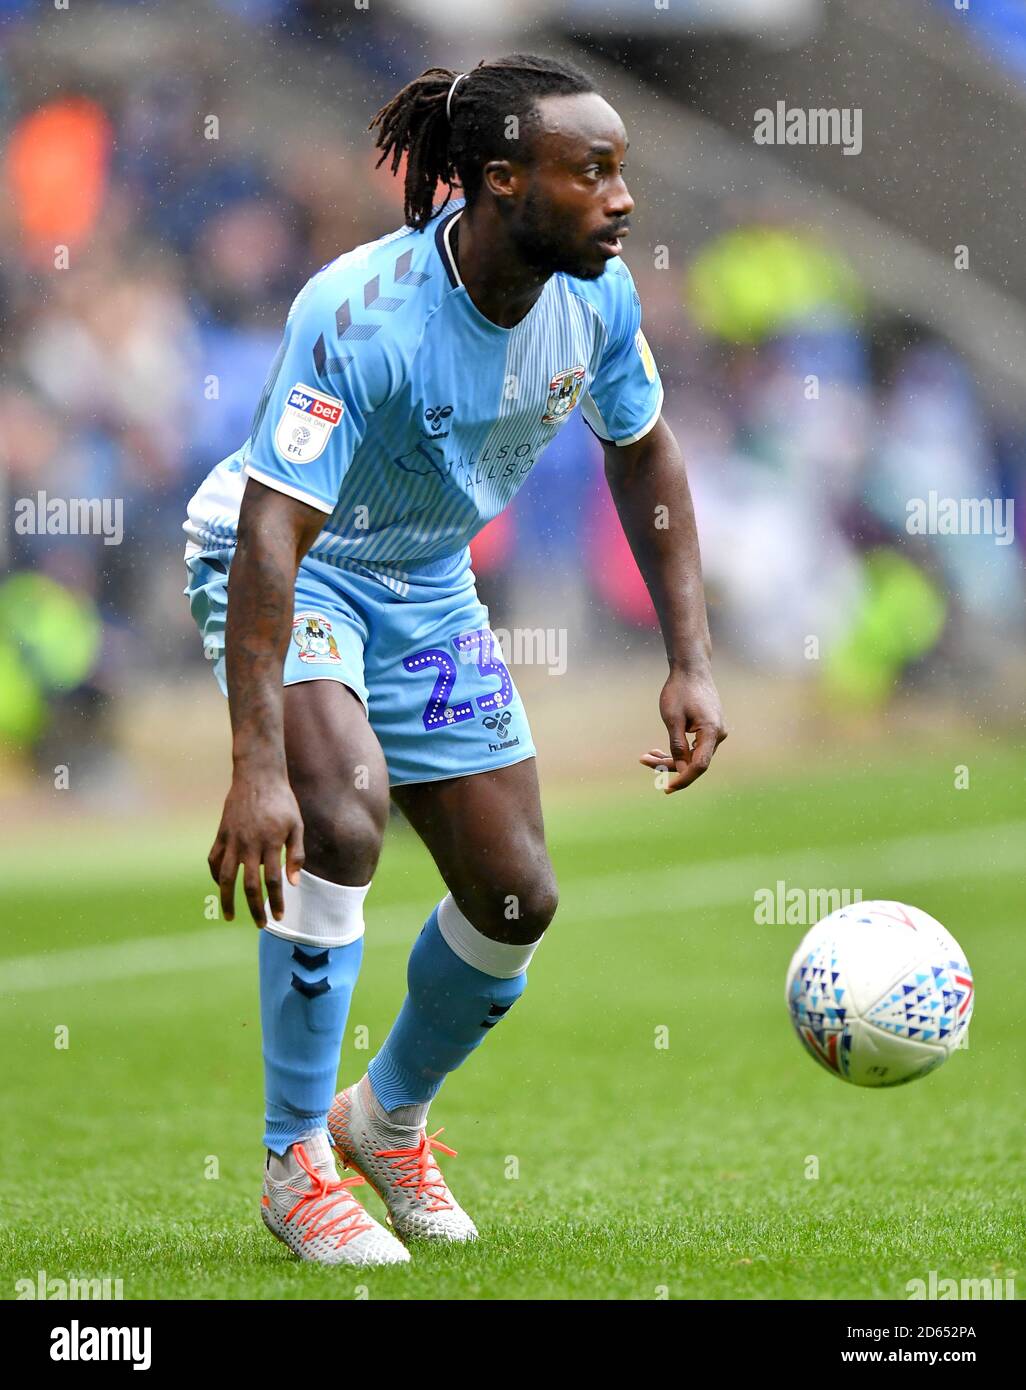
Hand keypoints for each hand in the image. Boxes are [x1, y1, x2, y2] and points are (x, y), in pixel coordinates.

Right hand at [208, 772, 304, 925]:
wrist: (258, 776)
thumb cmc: (283, 802)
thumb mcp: (297, 825)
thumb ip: (296, 855)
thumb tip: (293, 883)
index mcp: (271, 843)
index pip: (273, 881)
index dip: (275, 901)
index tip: (278, 916)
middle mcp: (249, 844)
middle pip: (248, 884)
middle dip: (254, 908)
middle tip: (260, 924)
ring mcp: (232, 839)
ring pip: (225, 877)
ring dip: (227, 899)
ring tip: (230, 915)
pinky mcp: (221, 833)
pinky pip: (213, 859)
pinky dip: (214, 875)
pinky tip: (219, 886)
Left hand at [639, 664, 726, 792]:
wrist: (691, 669)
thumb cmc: (679, 691)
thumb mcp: (672, 719)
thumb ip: (677, 746)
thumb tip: (681, 770)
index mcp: (711, 732)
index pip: (699, 766)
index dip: (683, 780)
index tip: (666, 788)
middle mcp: (718, 734)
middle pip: (695, 762)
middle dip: (669, 765)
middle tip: (644, 761)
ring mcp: (716, 732)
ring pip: (693, 755)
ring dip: (670, 758)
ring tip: (646, 756)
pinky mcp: (710, 728)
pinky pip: (695, 746)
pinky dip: (678, 750)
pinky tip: (658, 750)